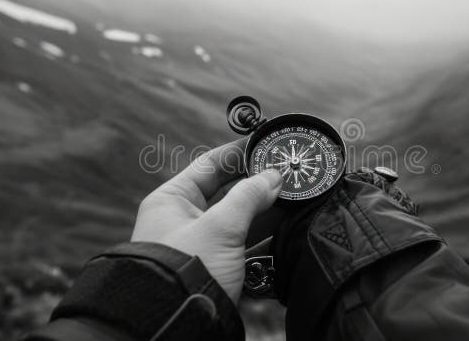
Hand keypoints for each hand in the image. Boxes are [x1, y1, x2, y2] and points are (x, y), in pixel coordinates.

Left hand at [131, 139, 281, 302]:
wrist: (175, 324)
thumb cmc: (186, 269)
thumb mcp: (220, 226)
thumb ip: (249, 197)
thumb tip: (273, 176)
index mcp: (173, 200)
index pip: (210, 165)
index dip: (240, 153)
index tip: (268, 145)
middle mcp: (183, 220)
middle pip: (227, 192)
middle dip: (259, 186)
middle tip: (289, 177)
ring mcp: (200, 246)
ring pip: (239, 221)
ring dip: (265, 214)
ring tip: (295, 203)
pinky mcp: (215, 269)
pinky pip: (243, 248)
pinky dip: (264, 241)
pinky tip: (285, 235)